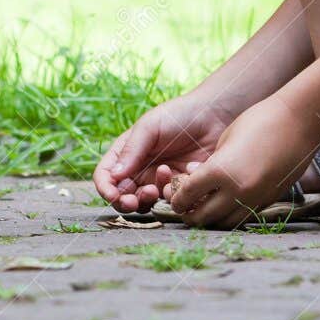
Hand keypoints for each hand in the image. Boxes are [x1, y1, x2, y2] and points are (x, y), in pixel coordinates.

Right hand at [94, 92, 234, 213]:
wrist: (214, 117)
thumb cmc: (178, 115)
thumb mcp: (149, 127)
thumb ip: (131, 150)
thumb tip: (114, 176)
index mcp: (126, 154)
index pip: (106, 176)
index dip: (105, 189)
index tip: (113, 195)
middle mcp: (139, 170)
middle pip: (122, 196)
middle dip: (125, 202)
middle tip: (134, 201)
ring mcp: (159, 181)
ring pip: (145, 204)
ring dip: (148, 200)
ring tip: (158, 187)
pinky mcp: (179, 188)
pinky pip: (171, 201)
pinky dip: (173, 194)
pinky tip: (183, 175)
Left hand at [166, 98, 313, 227]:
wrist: (299, 122)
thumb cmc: (259, 121)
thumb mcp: (226, 140)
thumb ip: (211, 164)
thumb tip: (198, 179)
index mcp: (220, 171)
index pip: (189, 194)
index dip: (178, 200)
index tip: (174, 200)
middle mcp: (238, 190)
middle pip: (205, 216)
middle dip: (191, 216)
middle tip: (185, 211)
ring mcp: (256, 198)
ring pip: (226, 222)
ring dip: (212, 219)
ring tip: (205, 210)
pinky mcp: (270, 200)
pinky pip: (245, 216)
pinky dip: (232, 214)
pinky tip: (227, 204)